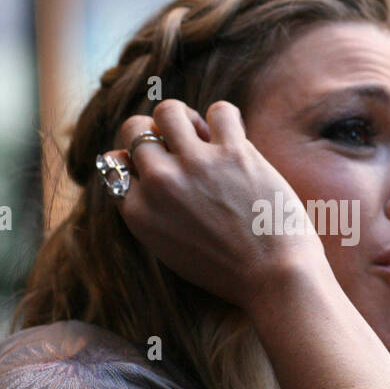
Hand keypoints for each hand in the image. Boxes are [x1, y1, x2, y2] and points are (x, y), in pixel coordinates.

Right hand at [106, 99, 329, 311]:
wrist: (274, 278)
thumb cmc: (227, 271)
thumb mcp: (170, 249)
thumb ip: (153, 210)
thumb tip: (144, 168)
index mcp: (139, 212)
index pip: (115, 164)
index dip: (134, 160)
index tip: (155, 167)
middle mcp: (159, 183)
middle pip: (134, 129)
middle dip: (154, 131)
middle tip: (178, 146)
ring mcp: (195, 164)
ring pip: (169, 110)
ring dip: (183, 117)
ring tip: (201, 134)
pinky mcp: (233, 153)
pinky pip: (220, 110)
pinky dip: (225, 119)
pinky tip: (232, 137)